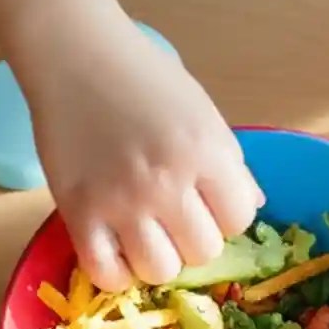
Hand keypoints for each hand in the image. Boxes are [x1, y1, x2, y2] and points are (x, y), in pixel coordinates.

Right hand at [29, 21, 263, 290]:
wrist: (76, 55)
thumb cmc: (144, 77)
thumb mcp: (202, 112)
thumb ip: (227, 161)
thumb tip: (252, 205)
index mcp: (207, 151)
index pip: (240, 220)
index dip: (227, 216)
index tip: (207, 202)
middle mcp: (168, 181)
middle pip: (203, 252)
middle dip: (194, 239)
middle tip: (174, 218)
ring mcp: (122, 200)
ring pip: (160, 270)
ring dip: (159, 259)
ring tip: (146, 235)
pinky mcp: (79, 212)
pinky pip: (106, 274)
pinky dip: (117, 272)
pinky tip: (117, 250)